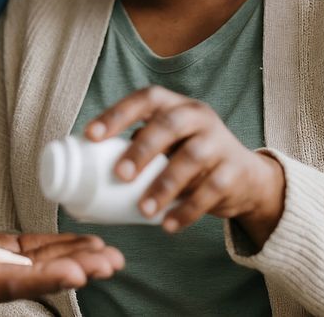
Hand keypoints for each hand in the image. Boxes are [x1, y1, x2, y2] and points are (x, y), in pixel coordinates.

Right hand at [0, 185, 124, 313]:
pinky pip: (32, 257)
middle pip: (30, 280)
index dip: (42, 279)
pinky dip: (60, 250)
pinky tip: (88, 246)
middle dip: (72, 271)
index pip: (4, 282)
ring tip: (112, 257)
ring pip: (37, 270)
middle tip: (111, 262)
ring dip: (75, 262)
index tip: (77, 272)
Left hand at [85, 85, 284, 246]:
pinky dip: (188, 209)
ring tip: (143, 211)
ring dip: (164, 185)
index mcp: (174, 105)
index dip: (118, 114)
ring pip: (192, 158)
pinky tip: (169, 225)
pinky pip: (211, 190)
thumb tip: (79, 173)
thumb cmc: (188, 158)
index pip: (146, 99)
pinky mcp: (233, 171)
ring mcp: (218, 143)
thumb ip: (135, 149)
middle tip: (120, 175)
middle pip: (170, 124)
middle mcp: (198, 117)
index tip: (91, 136)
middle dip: (142, 149)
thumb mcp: (166, 145)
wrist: (244, 178)